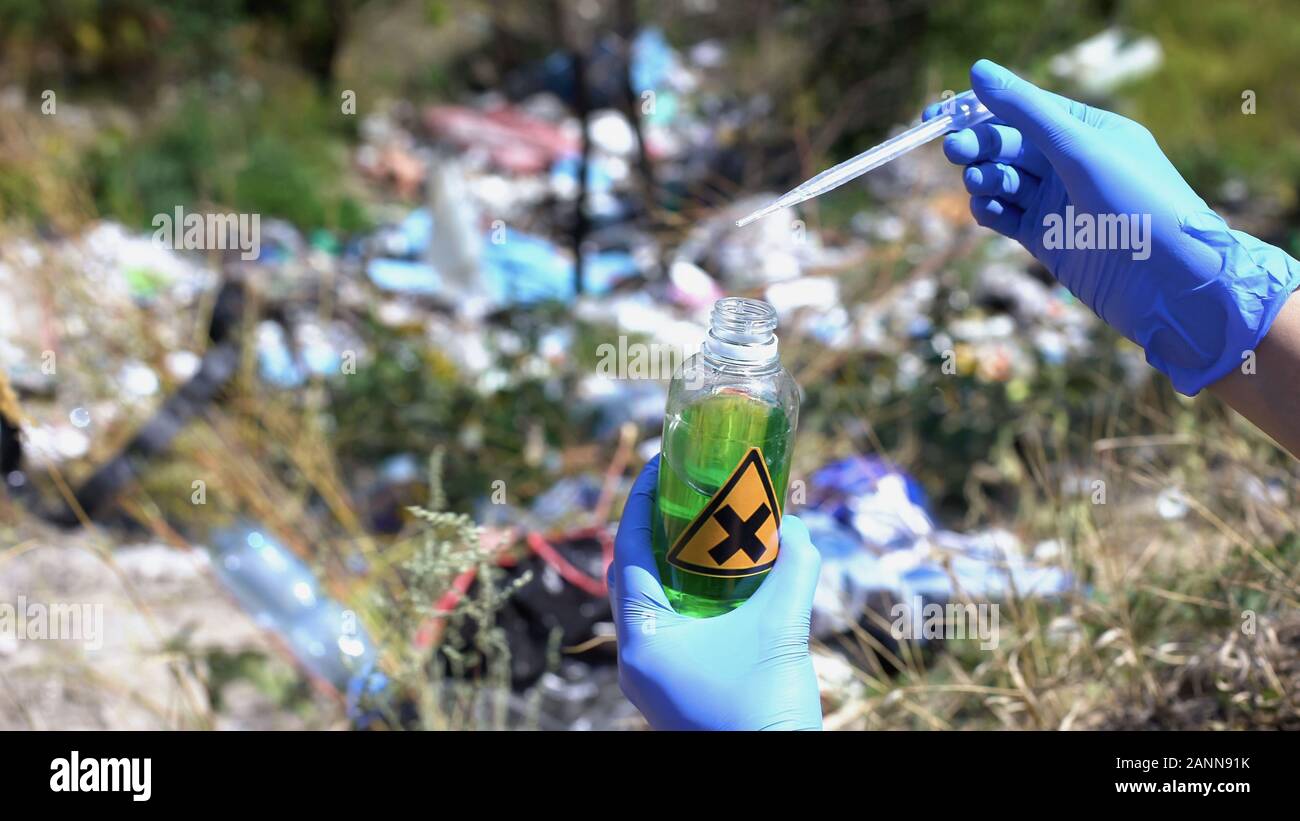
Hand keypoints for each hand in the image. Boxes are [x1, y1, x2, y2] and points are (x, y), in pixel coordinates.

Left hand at [608, 456, 822, 729]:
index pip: (626, 553)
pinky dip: (693, 599)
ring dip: (677, 565)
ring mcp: (657, 678)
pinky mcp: (680, 690)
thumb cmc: (765, 709)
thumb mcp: (782, 629)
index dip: (640, 503)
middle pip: (634, 575)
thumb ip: (793, 567)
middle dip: (658, 530)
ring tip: (706, 529)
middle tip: (686, 493)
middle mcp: (638, 658)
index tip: (659, 465)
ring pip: (654, 604)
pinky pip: (675, 629)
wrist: (778, 783)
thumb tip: (798, 524)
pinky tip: (727, 584)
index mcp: (642, 638)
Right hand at [930, 59, 1299, 394]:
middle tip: (954, 150)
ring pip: (1003, 180)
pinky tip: (985, 208)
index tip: (937, 115)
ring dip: (984, 178)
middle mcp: (1071, 164)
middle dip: (979, 145)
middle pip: (1007, 145)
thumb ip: (1027, 111)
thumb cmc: (1137, 202)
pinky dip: (989, 210)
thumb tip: (978, 70)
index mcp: (1088, 130)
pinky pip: (1005, 217)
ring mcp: (1057, 203)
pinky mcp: (1046, 240)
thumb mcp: (1080, 148)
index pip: (1023, 109)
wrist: (1168, 281)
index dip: (978, 108)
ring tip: (981, 183)